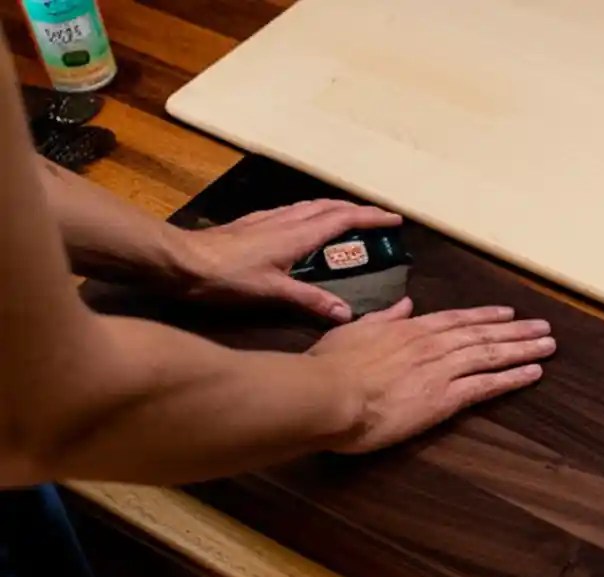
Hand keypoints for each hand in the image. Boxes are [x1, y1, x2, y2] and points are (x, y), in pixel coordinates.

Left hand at [182, 199, 402, 321]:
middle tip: (378, 218)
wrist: (179, 262)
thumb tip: (347, 314)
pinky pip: (292, 212)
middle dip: (357, 210)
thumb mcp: (272, 292)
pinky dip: (310, 213)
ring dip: (334, 208)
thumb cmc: (227, 277)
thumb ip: (311, 301)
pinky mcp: (252, 224)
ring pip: (309, 206)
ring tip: (349, 217)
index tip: (395, 219)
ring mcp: (267, 219)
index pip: (343, 219)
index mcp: (297, 235)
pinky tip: (304, 223)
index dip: (371, 217)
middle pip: (329, 207)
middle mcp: (286, 221)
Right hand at [309, 298, 554, 453]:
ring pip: (491, 355)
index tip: (508, 313)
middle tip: (543, 328)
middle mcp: (432, 344)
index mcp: (409, 329)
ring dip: (523, 349)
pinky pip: (486, 385)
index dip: (485, 316)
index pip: (456, 319)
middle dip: (516, 330)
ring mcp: (442, 370)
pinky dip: (512, 378)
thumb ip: (383, 318)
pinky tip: (533, 373)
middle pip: (482, 334)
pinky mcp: (444, 398)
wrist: (328, 394)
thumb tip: (405, 304)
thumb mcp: (354, 331)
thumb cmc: (331, 366)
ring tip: (549, 345)